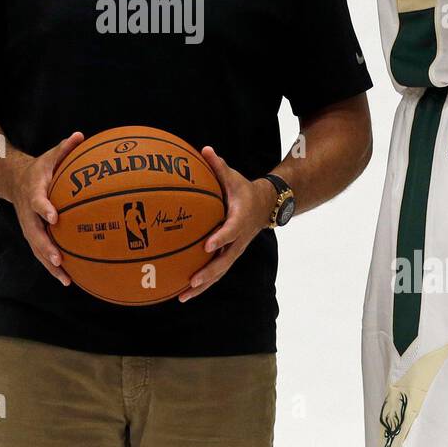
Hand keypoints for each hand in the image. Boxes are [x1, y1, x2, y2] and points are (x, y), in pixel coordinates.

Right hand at [8, 132, 85, 286]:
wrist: (14, 180)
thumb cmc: (39, 168)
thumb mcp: (50, 155)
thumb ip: (64, 148)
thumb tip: (80, 135)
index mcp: (33, 193)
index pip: (38, 202)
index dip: (45, 208)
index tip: (55, 216)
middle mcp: (29, 213)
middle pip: (34, 233)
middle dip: (46, 247)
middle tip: (59, 258)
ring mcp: (29, 226)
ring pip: (37, 248)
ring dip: (50, 264)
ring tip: (66, 279)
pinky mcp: (33, 235)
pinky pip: (42, 253)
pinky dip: (53, 267)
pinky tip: (68, 280)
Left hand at [178, 148, 276, 301]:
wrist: (265, 206)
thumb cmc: (243, 190)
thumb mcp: (233, 177)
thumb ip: (218, 166)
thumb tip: (204, 149)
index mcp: (240, 218)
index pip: (231, 230)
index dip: (221, 238)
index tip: (207, 245)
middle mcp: (238, 239)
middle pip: (225, 260)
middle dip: (208, 272)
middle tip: (192, 281)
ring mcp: (234, 250)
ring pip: (219, 272)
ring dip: (202, 286)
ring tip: (182, 297)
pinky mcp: (229, 256)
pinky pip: (215, 272)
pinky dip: (201, 284)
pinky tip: (182, 292)